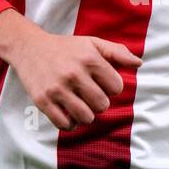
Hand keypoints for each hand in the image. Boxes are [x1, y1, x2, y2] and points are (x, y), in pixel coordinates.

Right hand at [0, 9, 141, 130]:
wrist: (29, 47)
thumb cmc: (66, 48)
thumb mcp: (92, 43)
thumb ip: (117, 53)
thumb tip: (139, 63)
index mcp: (89, 59)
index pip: (116, 87)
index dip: (112, 88)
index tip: (101, 83)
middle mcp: (74, 73)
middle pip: (103, 105)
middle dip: (100, 103)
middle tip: (90, 95)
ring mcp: (57, 88)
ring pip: (86, 117)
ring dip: (86, 115)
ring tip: (81, 105)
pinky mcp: (43, 101)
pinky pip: (65, 125)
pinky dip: (71, 124)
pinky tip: (69, 113)